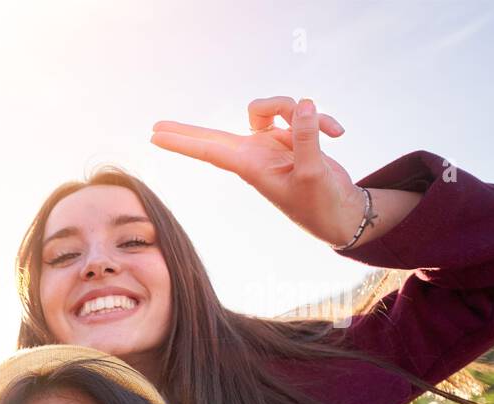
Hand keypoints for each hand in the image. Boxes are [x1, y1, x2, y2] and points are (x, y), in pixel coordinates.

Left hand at [151, 96, 366, 247]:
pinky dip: (320, 119)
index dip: (183, 141)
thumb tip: (302, 103)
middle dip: (187, 129)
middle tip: (154, 125)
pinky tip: (338, 133)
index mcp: (251, 166)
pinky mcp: (290, 137)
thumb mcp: (314, 172)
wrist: (340, 210)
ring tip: (331, 132)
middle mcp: (256, 152)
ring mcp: (271, 144)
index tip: (154, 136)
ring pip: (273, 107)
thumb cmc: (321, 202)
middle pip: (216, 134)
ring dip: (299, 110)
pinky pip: (300, 114)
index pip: (209, 150)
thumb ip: (306, 137)